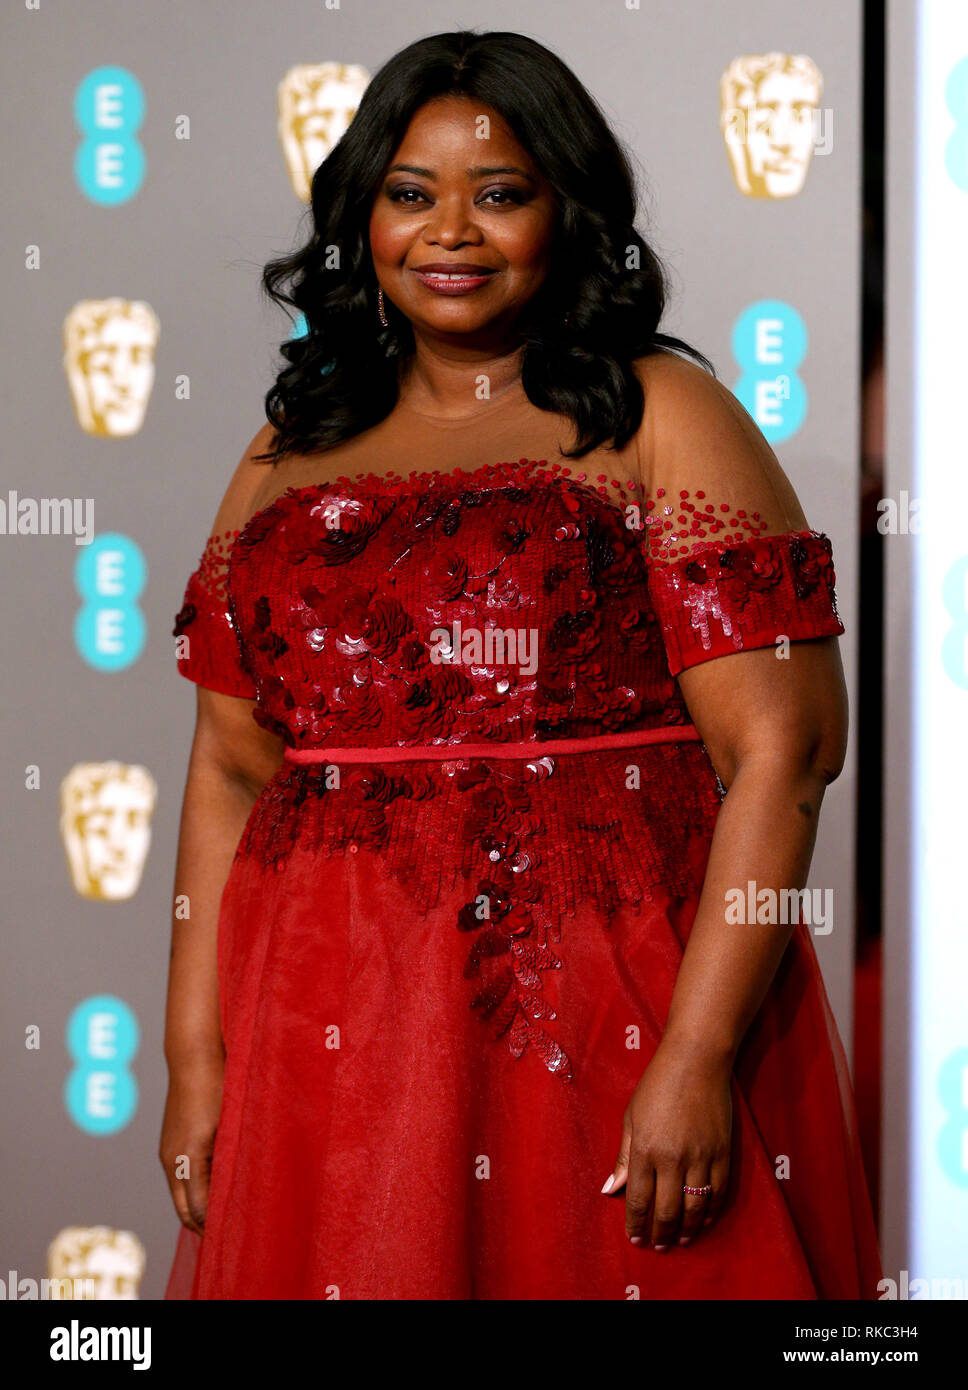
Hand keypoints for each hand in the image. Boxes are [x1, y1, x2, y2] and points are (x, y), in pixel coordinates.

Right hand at [159, 1056, 223, 1234]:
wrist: (194, 1057)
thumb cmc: (218, 1087)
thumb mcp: (229, 1126)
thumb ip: (230, 1161)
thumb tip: (237, 1192)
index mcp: (187, 1159)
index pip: (198, 1209)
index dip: (215, 1225)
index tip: (235, 1232)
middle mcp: (171, 1160)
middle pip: (185, 1209)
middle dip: (204, 1225)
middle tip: (229, 1233)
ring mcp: (168, 1152)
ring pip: (181, 1195)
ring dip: (199, 1208)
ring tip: (224, 1216)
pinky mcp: (171, 1143)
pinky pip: (180, 1178)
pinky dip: (194, 1190)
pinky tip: (214, 1189)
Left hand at [602, 1035, 732, 1249]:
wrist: (696, 1060)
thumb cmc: (657, 1085)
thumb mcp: (632, 1117)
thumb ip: (624, 1157)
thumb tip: (611, 1189)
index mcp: (645, 1149)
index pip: (638, 1200)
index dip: (636, 1224)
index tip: (634, 1239)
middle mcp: (672, 1158)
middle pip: (667, 1211)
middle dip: (660, 1234)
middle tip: (657, 1246)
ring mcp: (701, 1157)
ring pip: (695, 1208)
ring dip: (687, 1230)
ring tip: (681, 1240)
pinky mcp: (723, 1152)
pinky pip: (718, 1193)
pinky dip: (711, 1212)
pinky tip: (703, 1220)